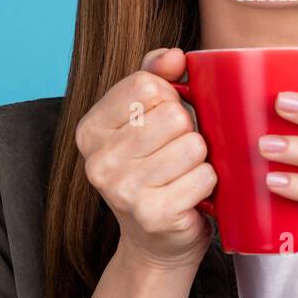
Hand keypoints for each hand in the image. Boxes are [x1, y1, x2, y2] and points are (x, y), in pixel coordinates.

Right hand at [75, 48, 214, 272]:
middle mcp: (99, 161)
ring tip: (183, 174)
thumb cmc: (156, 170)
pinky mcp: (154, 215)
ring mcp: (123, 191)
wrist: (157, 241)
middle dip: (187, 131)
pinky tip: (190, 195)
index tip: (162, 123)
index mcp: (90, 129)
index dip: (168, 98)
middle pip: (174, 114)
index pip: (146, 84)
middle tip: (176, 155)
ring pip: (193, 145)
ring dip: (200, 159)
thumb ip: (156, 76)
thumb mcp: (147, 118)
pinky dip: (208, 183)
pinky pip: (205, 175)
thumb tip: (175, 55)